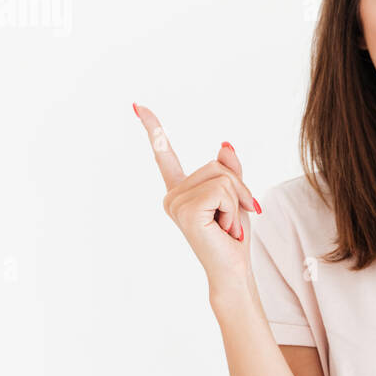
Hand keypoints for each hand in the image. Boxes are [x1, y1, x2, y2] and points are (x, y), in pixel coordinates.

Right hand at [133, 103, 261, 289]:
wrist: (233, 269)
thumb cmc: (233, 237)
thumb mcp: (235, 197)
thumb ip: (229, 171)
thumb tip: (224, 143)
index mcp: (180, 191)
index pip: (165, 155)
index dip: (153, 128)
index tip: (137, 105)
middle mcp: (172, 195)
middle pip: (217, 166)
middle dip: (238, 189)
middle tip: (233, 218)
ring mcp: (176, 202)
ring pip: (223, 177)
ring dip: (237, 201)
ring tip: (227, 225)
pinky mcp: (186, 210)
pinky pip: (223, 190)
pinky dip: (233, 208)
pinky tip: (225, 228)